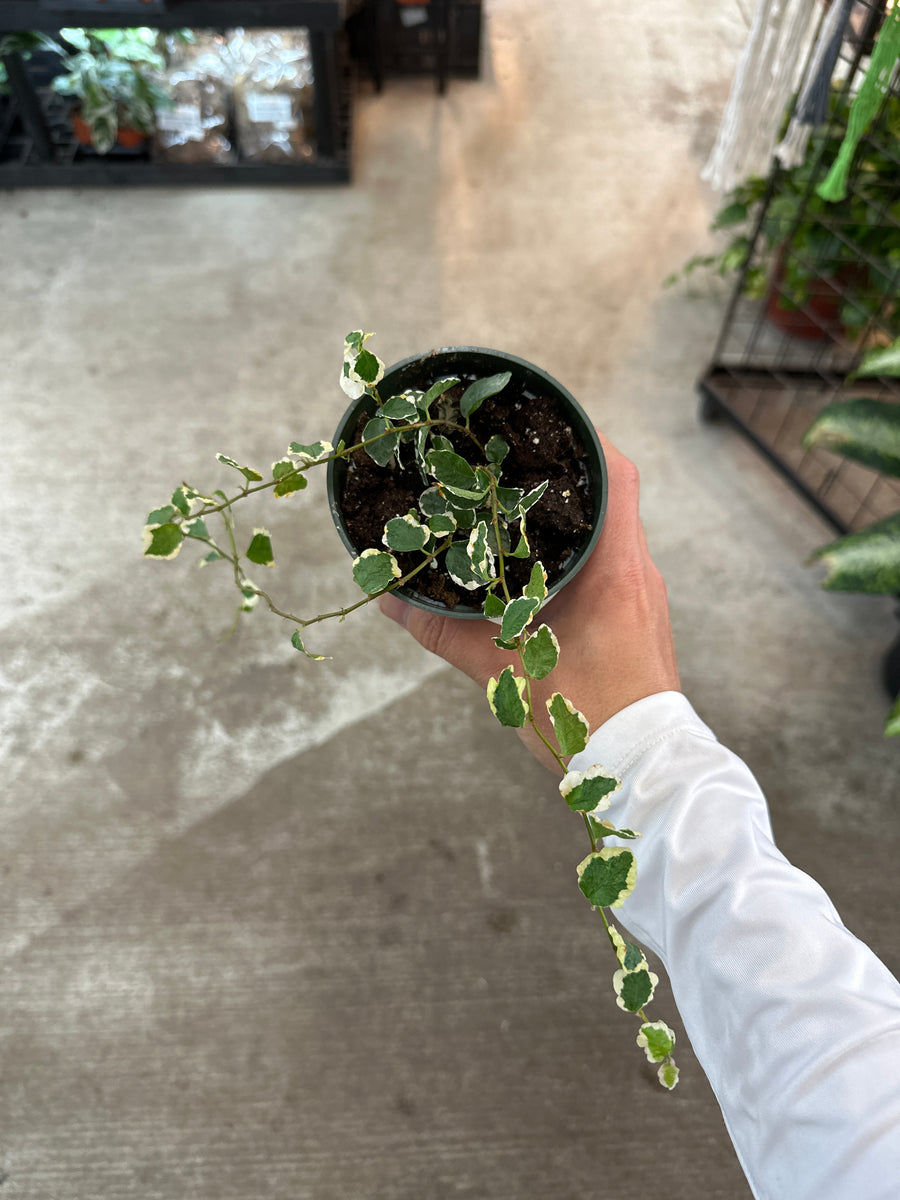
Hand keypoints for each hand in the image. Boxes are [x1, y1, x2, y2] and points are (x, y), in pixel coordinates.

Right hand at [379, 433, 679, 771]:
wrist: (643, 770)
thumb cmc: (587, 718)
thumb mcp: (504, 671)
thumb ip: (446, 632)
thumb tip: (392, 599)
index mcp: (616, 569)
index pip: (616, 473)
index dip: (584, 436)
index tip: (542, 422)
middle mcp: (638, 571)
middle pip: (611, 491)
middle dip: (564, 469)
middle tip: (512, 458)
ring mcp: (642, 594)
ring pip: (610, 528)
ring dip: (570, 510)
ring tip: (517, 501)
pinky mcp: (639, 617)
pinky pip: (611, 560)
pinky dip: (577, 547)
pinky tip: (538, 560)